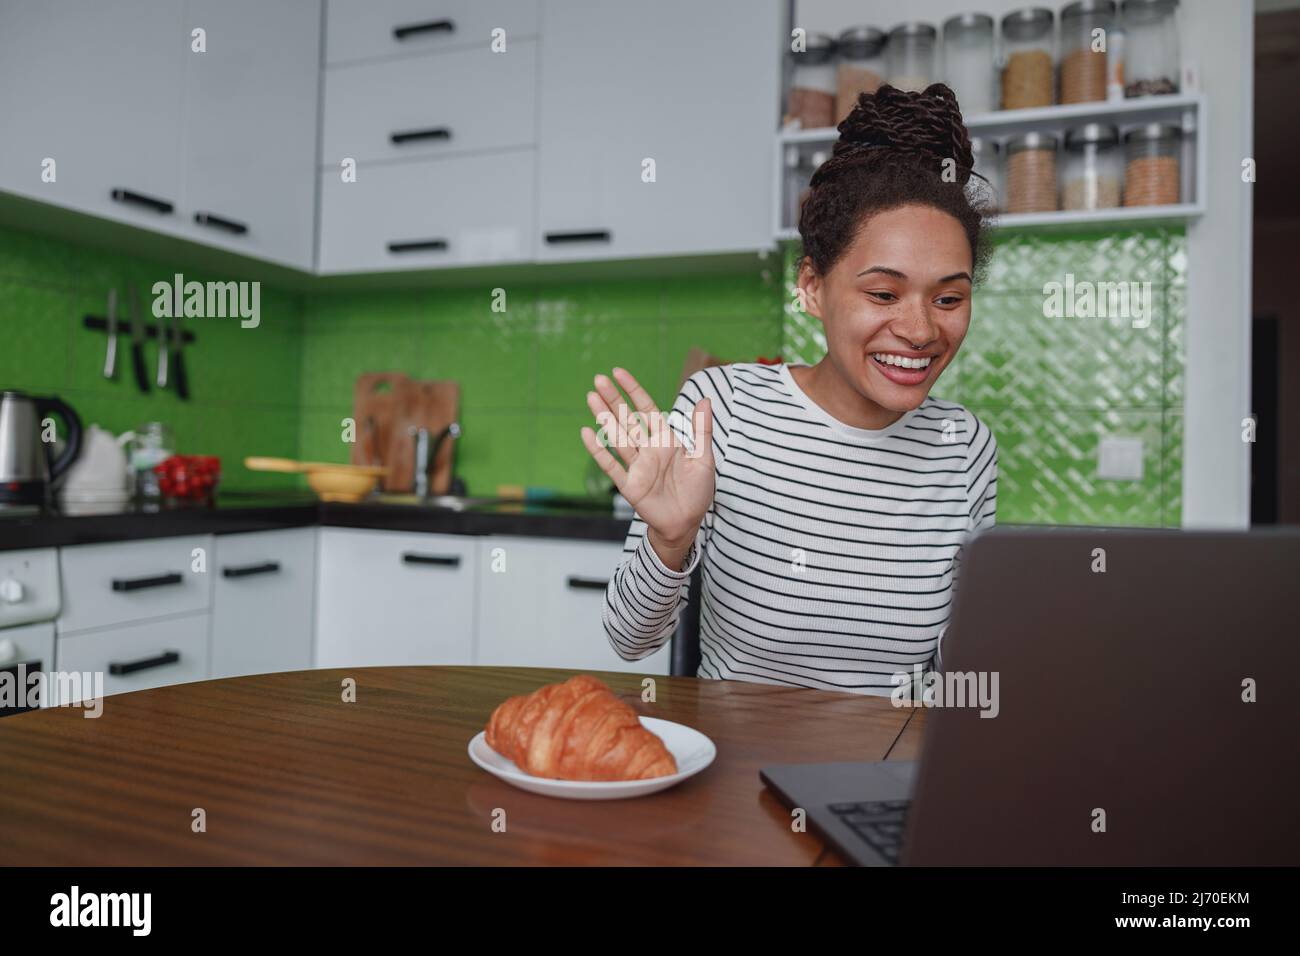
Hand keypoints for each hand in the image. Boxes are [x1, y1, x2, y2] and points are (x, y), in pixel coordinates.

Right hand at [580, 368, 713, 569]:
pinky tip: (587, 433)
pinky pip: (611, 466)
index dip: (633, 390)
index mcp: (665, 440)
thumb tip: (705, 399)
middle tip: (597, 379)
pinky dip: (599, 451)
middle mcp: (648, 449)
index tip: (618, 373)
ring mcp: (636, 467)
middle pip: (627, 419)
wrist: (688, 523)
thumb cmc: (697, 491)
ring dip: (603, 418)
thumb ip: (702, 430)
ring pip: (617, 437)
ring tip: (590, 398)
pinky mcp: (630, 486)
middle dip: (613, 399)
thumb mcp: (704, 459)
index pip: (646, 409)